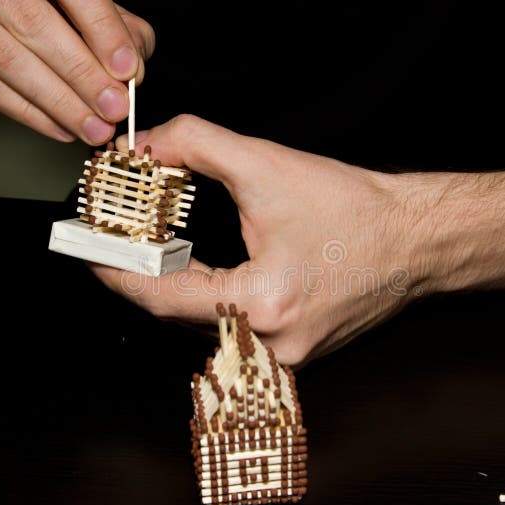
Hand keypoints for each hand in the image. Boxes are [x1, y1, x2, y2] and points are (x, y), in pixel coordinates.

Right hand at [0, 0, 154, 143]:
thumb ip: (109, 24)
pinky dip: (28, 113)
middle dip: (82, 74)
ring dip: (58, 102)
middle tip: (114, 108)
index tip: (127, 68)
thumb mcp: (67, 3)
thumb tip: (134, 64)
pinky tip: (59, 127)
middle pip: (34, 25)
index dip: (101, 29)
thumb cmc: (15, 4)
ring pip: (7, 59)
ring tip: (92, 127)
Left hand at [90, 115, 441, 364]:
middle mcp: (270, 346)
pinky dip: (205, 305)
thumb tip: (149, 148)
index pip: (160, 299)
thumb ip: (196, 146)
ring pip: (201, 330)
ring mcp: (284, 358)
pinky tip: (196, 274)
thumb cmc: (355, 212)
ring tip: (151, 254)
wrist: (413, 241)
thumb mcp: (266, 166)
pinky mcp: (294, 355)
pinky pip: (230, 335)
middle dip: (141, 279)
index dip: (116, 273)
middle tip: (117, 243)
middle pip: (175, 318)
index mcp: (260, 306)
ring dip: (172, 292)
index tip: (90, 253)